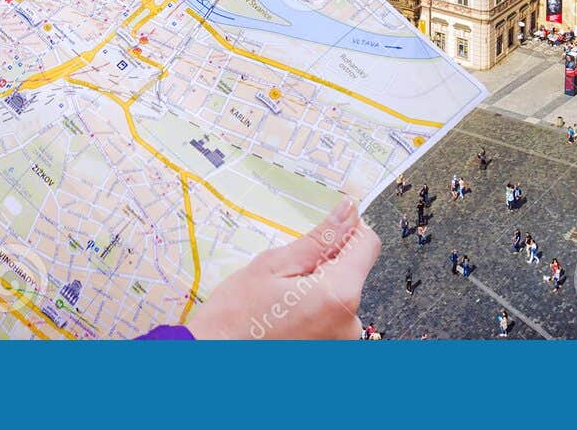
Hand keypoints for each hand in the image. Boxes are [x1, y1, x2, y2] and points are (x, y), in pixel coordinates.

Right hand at [187, 198, 380, 339]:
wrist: (208, 363)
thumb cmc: (234, 318)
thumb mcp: (273, 265)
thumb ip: (320, 239)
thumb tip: (348, 211)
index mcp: (339, 295)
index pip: (368, 245)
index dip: (348, 231)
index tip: (324, 233)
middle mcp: (349, 325)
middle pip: (352, 273)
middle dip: (326, 265)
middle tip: (285, 277)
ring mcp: (340, 346)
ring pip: (339, 298)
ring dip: (317, 292)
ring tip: (279, 304)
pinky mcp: (330, 357)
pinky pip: (331, 323)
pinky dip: (313, 315)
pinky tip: (284, 322)